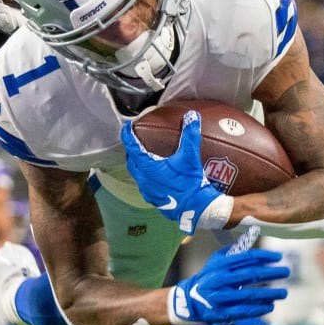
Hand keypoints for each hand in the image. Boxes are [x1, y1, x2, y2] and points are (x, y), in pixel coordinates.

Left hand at [121, 110, 232, 233]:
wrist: (197, 209)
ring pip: (138, 176)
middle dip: (131, 152)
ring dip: (139, 166)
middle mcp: (144, 181)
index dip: (127, 136)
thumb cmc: (191, 183)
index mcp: (148, 168)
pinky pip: (146, 186)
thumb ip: (190, 135)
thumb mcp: (190, 157)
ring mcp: (148, 192)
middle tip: (135, 143)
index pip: (132, 148)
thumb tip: (191, 116)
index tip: (126, 127)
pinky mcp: (155, 201)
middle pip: (132, 163)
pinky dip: (148, 178)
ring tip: (145, 159)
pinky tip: (158, 177)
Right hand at [168, 234, 289, 324]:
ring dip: (269, 295)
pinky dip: (258, 313)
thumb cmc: (209, 277)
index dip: (264, 256)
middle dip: (271, 273)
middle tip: (287, 272)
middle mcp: (219, 280)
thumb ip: (234, 251)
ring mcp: (220, 298)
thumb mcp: (217, 261)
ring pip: (249, 296)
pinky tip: (270, 310)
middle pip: (250, 276)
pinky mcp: (221, 314)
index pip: (246, 258)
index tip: (279, 256)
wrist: (188, 300)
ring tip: (283, 293)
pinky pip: (244, 313)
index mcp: (220, 265)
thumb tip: (252, 235)